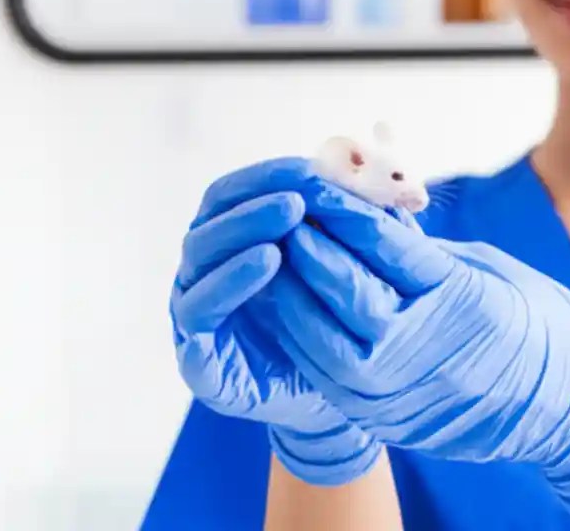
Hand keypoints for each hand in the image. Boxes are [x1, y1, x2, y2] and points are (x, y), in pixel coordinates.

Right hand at [169, 157, 378, 485]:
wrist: (335, 402)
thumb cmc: (337, 323)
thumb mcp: (351, 266)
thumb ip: (354, 221)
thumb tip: (375, 169)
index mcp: (233, 243)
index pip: (232, 194)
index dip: (265, 175)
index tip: (307, 166)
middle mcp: (205, 270)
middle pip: (211, 219)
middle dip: (255, 200)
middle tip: (298, 194)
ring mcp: (194, 311)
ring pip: (200, 258)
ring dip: (242, 231)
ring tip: (288, 219)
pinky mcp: (197, 354)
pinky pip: (200, 312)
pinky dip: (229, 282)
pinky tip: (268, 263)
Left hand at [272, 178, 569, 517]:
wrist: (568, 406)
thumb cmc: (536, 323)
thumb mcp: (487, 269)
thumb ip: (422, 250)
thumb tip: (369, 213)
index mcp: (461, 299)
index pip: (383, 245)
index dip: (342, 210)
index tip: (315, 181)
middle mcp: (426, 347)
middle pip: (342, 287)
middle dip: (306, 243)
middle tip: (281, 208)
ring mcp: (403, 390)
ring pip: (319, 334)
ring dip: (289, 291)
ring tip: (272, 254)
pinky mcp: (387, 419)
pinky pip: (325, 373)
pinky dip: (299, 335)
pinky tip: (286, 306)